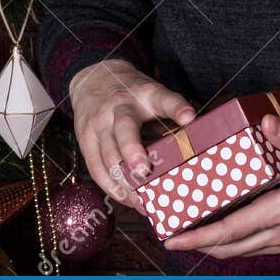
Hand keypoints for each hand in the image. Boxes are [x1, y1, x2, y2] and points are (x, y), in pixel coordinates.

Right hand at [67, 59, 196, 204]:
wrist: (93, 78)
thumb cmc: (131, 92)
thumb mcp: (153, 93)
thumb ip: (171, 111)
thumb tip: (193, 137)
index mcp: (143, 94)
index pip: (163, 99)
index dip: (177, 108)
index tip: (189, 118)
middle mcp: (118, 108)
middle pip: (124, 129)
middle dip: (133, 150)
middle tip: (144, 171)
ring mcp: (98, 124)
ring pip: (108, 155)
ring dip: (124, 180)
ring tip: (141, 200)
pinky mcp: (85, 139)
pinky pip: (95, 167)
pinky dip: (110, 186)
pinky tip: (125, 197)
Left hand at [162, 114, 279, 259]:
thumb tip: (264, 121)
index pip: (230, 230)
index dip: (199, 236)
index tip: (173, 238)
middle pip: (231, 247)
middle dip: (199, 245)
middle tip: (172, 239)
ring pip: (245, 251)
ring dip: (218, 246)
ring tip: (195, 236)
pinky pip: (262, 248)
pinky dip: (240, 244)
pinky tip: (234, 235)